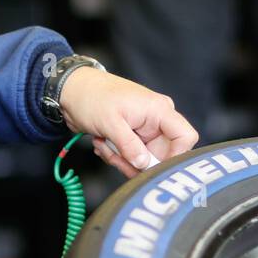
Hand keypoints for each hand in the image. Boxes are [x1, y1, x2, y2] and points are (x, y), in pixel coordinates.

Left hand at [58, 67, 198, 177]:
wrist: (72, 92)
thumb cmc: (92, 97)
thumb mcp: (111, 123)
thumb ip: (130, 146)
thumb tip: (144, 165)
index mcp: (159, 110)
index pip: (186, 137)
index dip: (175, 155)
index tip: (152, 165)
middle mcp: (156, 121)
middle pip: (163, 155)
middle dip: (138, 162)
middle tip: (116, 157)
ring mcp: (144, 131)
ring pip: (144, 160)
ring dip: (122, 159)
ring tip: (104, 144)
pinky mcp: (131, 138)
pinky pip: (131, 157)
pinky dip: (115, 156)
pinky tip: (102, 143)